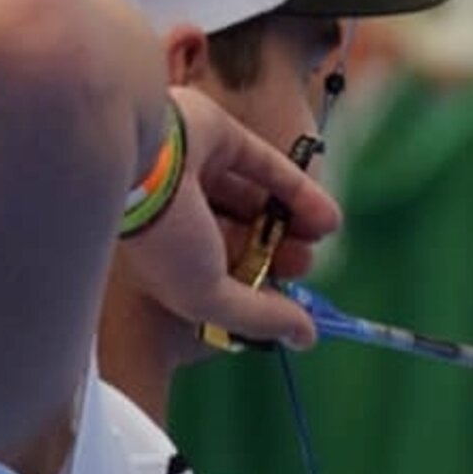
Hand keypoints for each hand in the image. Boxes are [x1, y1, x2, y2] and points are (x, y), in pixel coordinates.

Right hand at [113, 88, 339, 348]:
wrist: (143, 161)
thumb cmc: (166, 240)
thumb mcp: (210, 295)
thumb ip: (260, 316)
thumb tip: (306, 337)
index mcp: (166, 254)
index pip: (215, 275)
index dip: (253, 288)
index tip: (288, 303)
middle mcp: (180, 212)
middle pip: (238, 234)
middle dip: (276, 252)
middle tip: (304, 264)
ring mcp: (198, 170)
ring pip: (254, 200)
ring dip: (292, 221)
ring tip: (323, 238)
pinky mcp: (220, 135)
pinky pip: (266, 166)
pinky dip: (298, 191)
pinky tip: (329, 216)